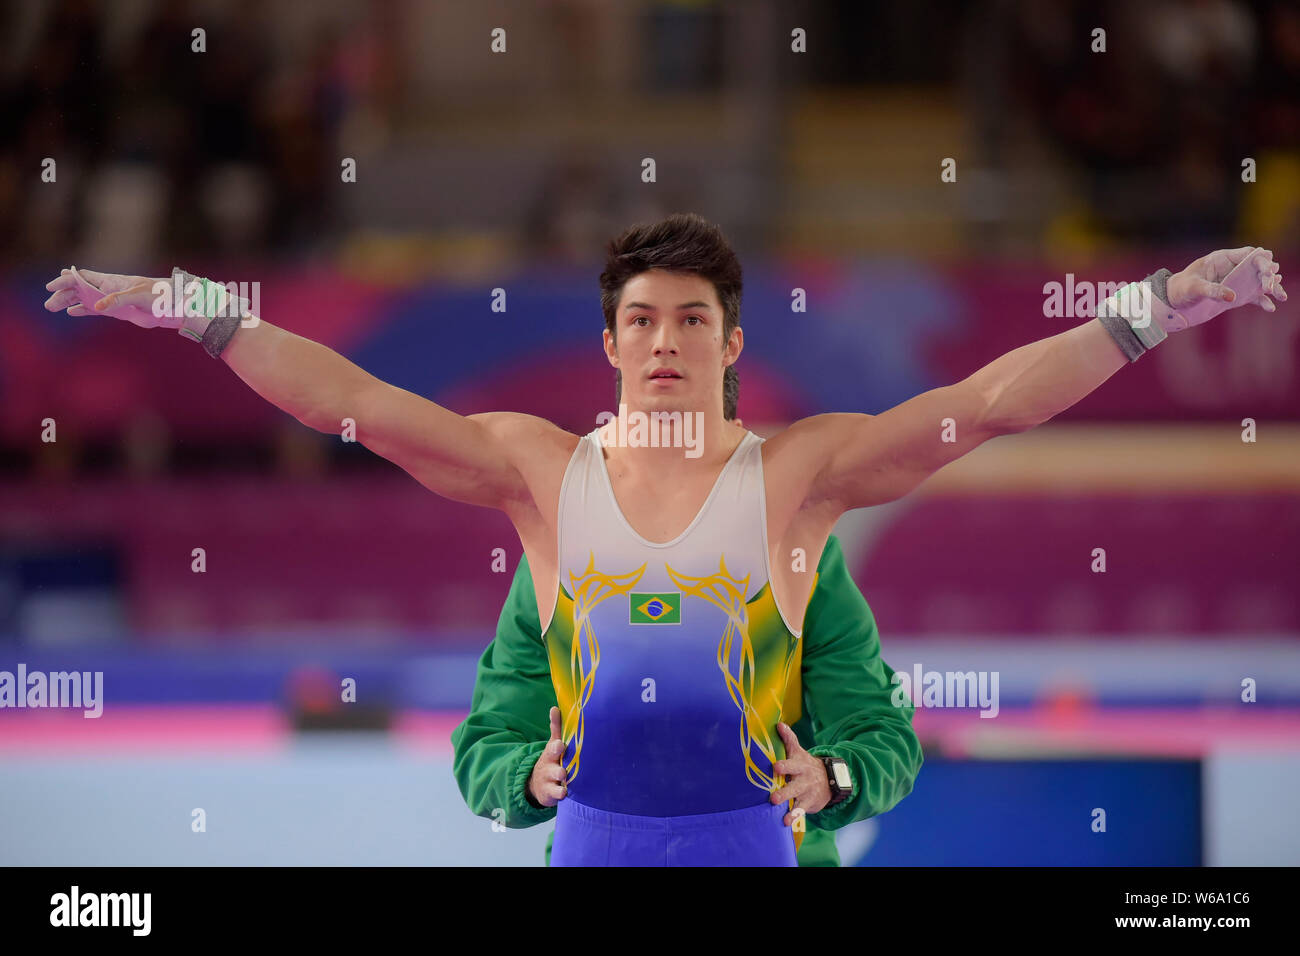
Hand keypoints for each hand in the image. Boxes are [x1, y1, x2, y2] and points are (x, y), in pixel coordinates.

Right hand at [44, 267, 172, 328]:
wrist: (171, 306)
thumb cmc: (157, 295)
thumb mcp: (137, 296)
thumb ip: (116, 300)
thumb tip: (97, 307)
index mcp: (110, 281)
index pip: (83, 277)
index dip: (67, 280)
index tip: (52, 285)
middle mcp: (108, 289)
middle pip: (80, 289)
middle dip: (63, 295)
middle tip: (49, 304)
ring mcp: (111, 300)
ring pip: (85, 299)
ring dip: (69, 303)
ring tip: (53, 307)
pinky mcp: (117, 311)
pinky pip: (95, 310)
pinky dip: (83, 310)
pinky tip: (72, 312)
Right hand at [527, 706, 568, 807]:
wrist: (538, 783)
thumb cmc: (552, 759)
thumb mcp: (552, 744)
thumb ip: (556, 728)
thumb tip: (555, 707)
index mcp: (552, 752)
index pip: (554, 746)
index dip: (556, 745)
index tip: (560, 744)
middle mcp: (550, 765)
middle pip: (552, 761)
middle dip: (557, 760)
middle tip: (561, 758)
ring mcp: (549, 779)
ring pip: (555, 779)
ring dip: (559, 776)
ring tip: (563, 775)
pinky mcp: (550, 793)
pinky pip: (555, 794)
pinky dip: (560, 793)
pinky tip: (565, 792)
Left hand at [769, 722, 831, 825]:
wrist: (829, 779)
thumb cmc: (805, 764)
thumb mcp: (798, 751)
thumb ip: (789, 739)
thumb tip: (779, 724)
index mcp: (799, 765)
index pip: (792, 764)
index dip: (784, 766)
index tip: (775, 768)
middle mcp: (803, 779)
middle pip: (794, 785)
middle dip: (784, 791)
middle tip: (773, 798)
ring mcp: (806, 792)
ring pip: (798, 800)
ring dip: (789, 808)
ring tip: (782, 816)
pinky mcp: (808, 804)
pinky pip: (800, 811)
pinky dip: (793, 817)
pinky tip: (786, 822)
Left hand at [1167, 247, 1285, 321]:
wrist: (1173, 300)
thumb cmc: (1181, 288)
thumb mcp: (1194, 288)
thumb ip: (1212, 290)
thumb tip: (1233, 296)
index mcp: (1222, 258)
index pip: (1247, 254)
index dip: (1261, 260)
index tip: (1269, 269)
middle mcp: (1232, 268)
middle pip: (1256, 267)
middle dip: (1267, 275)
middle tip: (1271, 286)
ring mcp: (1234, 281)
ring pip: (1257, 281)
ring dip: (1270, 287)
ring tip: (1281, 296)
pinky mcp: (1234, 294)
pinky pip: (1251, 296)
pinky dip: (1261, 301)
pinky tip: (1271, 307)